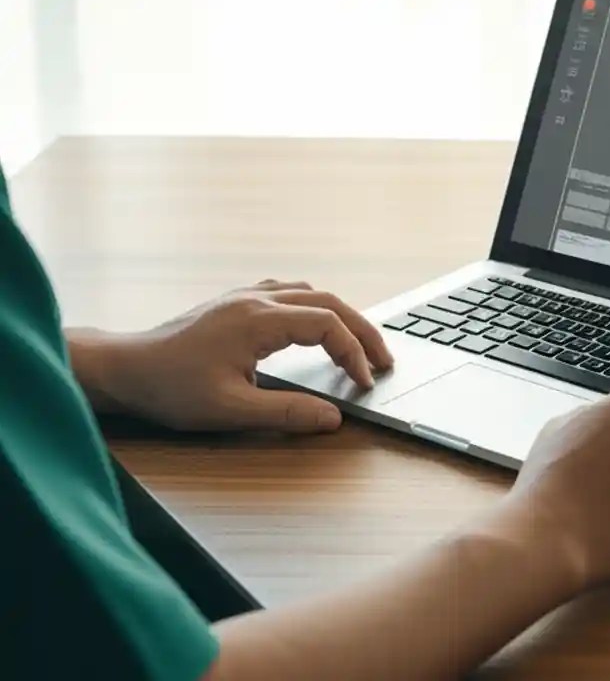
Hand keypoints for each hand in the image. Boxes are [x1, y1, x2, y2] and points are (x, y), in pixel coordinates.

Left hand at [69, 280, 393, 432]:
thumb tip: (334, 418)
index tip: (364, 383)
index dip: (353, 353)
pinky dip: (314, 309)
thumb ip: (287, 414)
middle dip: (362, 331)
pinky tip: (315, 328)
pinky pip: (288, 293)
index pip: (327, 325)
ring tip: (358, 346)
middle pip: (329, 302)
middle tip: (383, 361)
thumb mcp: (231, 411)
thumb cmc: (171, 389)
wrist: (123, 369)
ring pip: (310, 293)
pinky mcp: (234, 303)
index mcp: (258, 320)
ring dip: (341, 316)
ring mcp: (244, 297)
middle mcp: (255, 299)